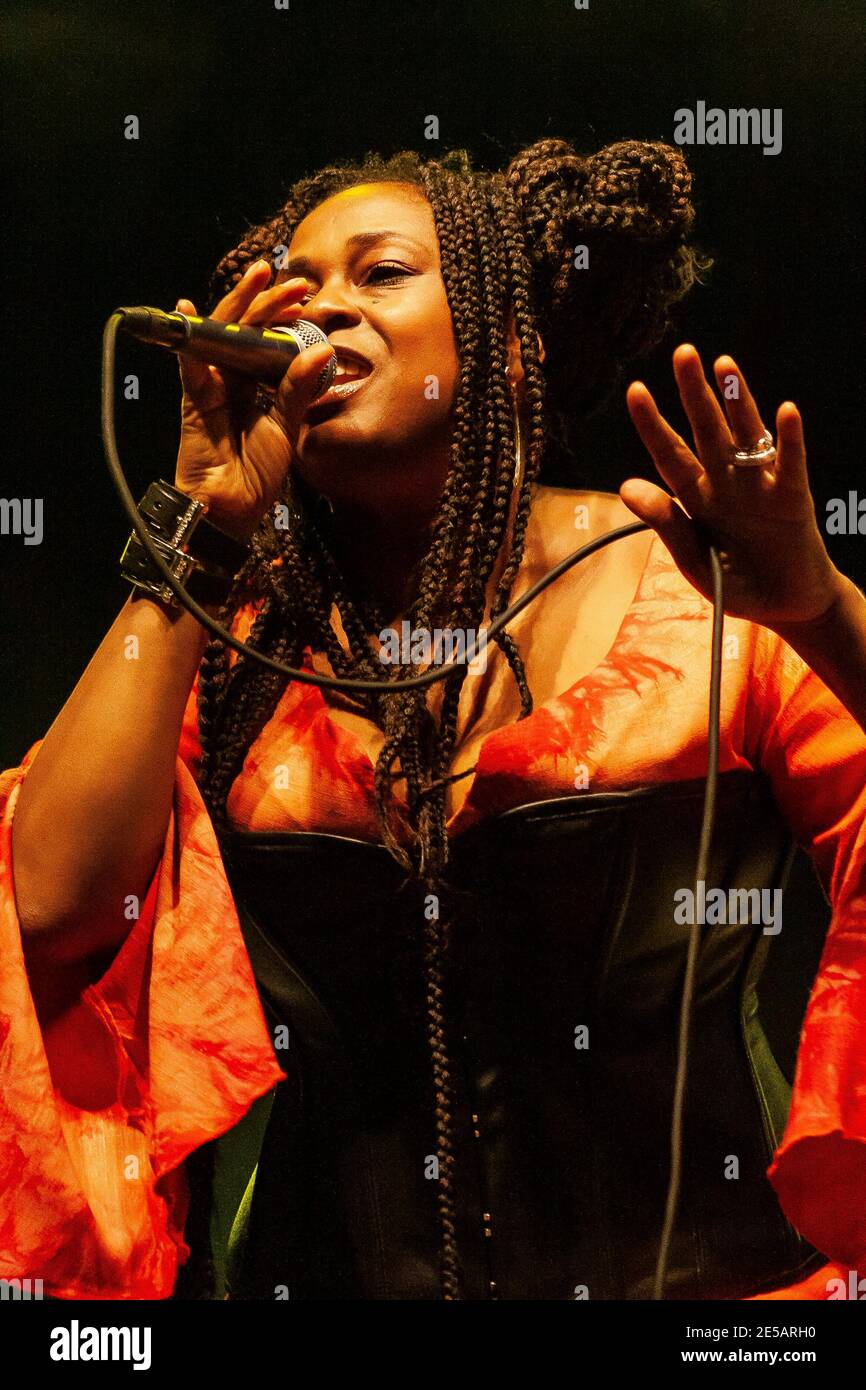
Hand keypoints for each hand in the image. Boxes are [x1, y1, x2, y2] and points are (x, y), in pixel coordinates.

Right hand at [174, 259, 334, 543]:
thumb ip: (299, 389)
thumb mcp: (287, 426)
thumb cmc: (257, 471)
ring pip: (221, 334)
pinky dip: (188, 338)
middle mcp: (233, 379)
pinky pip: (190, 364)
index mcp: (256, 384)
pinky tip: (187, 309)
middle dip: (266, 299)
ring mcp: (211, 385)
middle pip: (245, 329)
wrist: (232, 507)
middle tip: (289, 277)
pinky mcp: (193, 399)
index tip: (306, 298)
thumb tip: (321, 350)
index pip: (268, 340)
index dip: (284, 316)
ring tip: (258, 276)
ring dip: (239, 304)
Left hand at [620, 344, 845, 629]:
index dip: (652, 423)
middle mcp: (726, 480)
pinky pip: (789, 464)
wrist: (784, 607)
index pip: (669, 453)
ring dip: (738, 400)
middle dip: (694, 392)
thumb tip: (625, 486)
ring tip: (724, 364)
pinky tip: (785, 412)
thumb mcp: (692, 559)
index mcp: (696, 496)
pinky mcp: (793, 498)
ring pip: (747, 434)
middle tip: (682, 352)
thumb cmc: (735, 583)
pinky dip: (789, 440)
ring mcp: (760, 485)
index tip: (636, 390)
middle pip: (706, 429)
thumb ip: (665, 523)